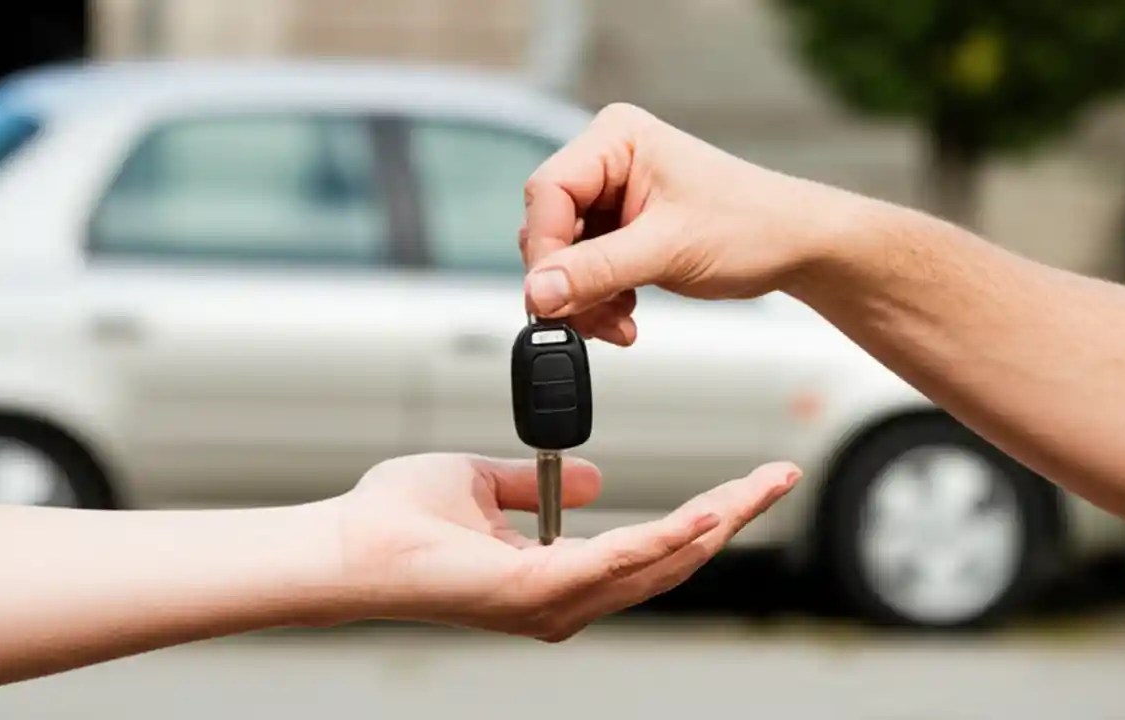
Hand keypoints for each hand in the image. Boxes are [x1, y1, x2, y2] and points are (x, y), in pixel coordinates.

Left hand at [333, 453, 799, 640]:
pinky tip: (709, 510)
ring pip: (659, 561)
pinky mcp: (537, 592)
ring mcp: (555, 603)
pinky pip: (619, 559)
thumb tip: (585, 479)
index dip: (704, 516)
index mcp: (557, 577)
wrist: (345, 545)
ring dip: (717, 522)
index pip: (650, 548)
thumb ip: (533, 484)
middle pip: (672, 559)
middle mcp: (566, 600)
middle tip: (779, 478)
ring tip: (762, 487)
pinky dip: (669, 534)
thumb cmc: (395, 522)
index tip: (748, 483)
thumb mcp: (479, 482)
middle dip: (732, 518)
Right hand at [521, 103, 852, 344]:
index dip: (545, 249)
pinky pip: (585, 269)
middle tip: (591, 317)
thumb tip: (538, 292)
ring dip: (585, 299)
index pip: (548, 192)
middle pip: (550, 227)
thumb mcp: (668, 249)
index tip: (550, 296)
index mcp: (617, 138)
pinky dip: (598, 299)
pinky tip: (625, 314)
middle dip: (569, 282)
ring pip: (565, 256)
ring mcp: (614, 196)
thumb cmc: (753, 226)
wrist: (797, 246)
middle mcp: (610, 160)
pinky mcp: (622, 229)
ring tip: (619, 322)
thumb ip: (596, 271)